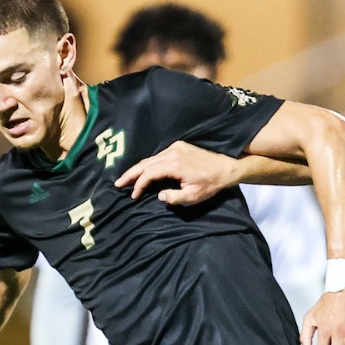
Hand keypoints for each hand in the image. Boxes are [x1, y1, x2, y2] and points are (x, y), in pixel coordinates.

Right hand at [115, 141, 241, 205]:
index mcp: (174, 165)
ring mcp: (175, 148)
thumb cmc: (210, 184)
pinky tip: (144, 170)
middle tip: (118, 183)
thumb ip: (173, 198)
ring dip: (139, 168)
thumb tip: (158, 196)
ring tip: (127, 178)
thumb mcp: (193, 197)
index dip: (138, 185)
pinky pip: (159, 155)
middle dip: (130, 174)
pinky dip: (149, 163)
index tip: (133, 195)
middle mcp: (172, 153)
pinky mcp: (179, 146)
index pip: (149, 174)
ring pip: (151, 158)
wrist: (226, 168)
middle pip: (145, 163)